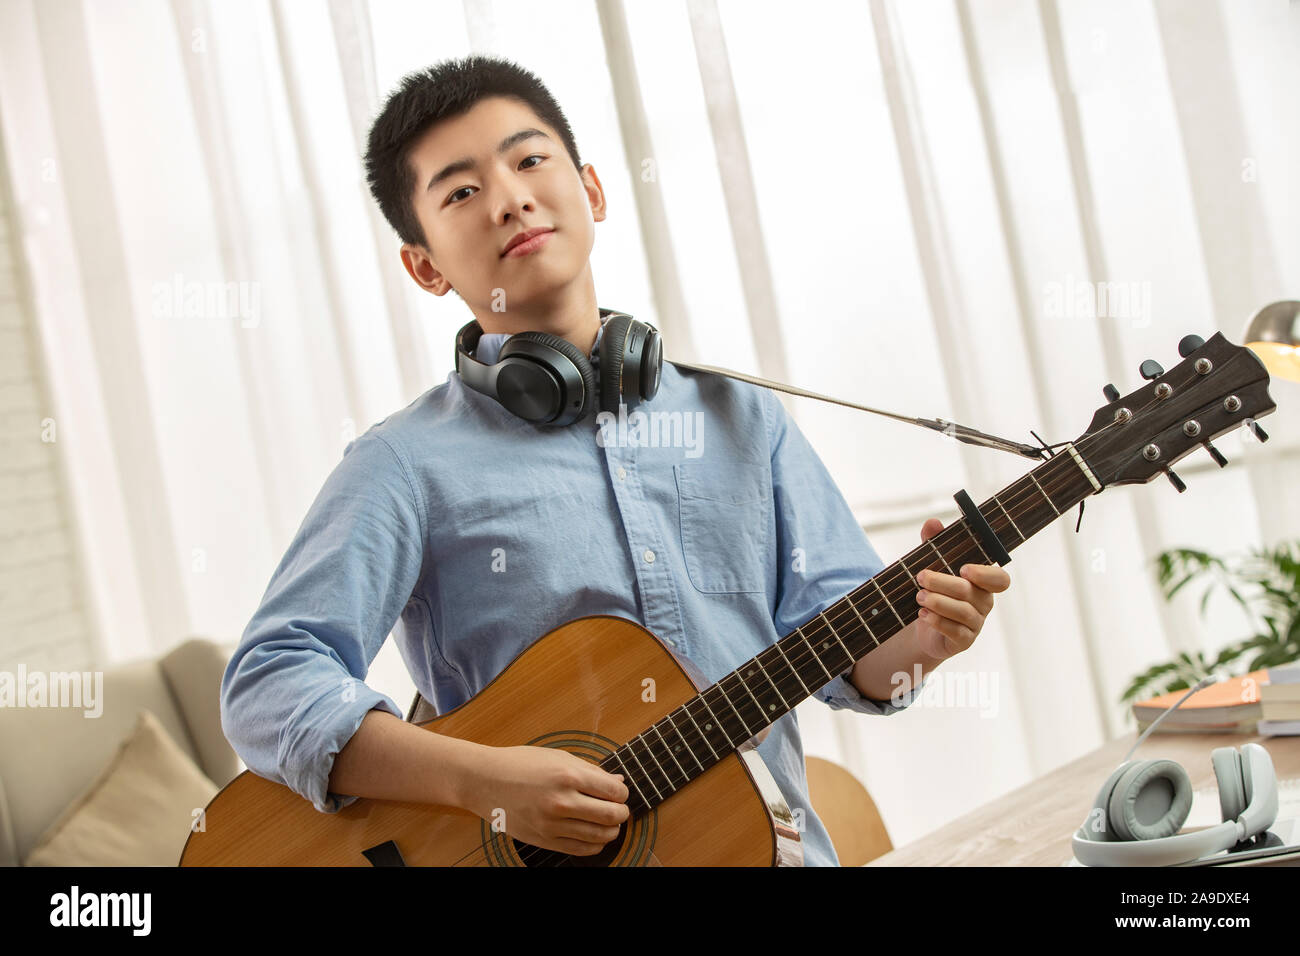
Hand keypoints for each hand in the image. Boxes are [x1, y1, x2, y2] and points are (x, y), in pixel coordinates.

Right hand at [464, 745, 629, 856]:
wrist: (484, 780)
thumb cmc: (520, 764)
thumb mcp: (558, 757)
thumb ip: (591, 771)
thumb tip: (618, 781)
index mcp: (568, 776)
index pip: (614, 791)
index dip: (623, 793)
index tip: (619, 793)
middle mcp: (561, 801)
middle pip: (611, 816)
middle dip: (622, 813)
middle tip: (620, 810)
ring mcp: (552, 824)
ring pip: (599, 836)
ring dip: (611, 831)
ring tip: (610, 824)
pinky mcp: (544, 840)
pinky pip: (580, 850)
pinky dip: (595, 846)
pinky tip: (595, 837)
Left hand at [912, 517, 1010, 659]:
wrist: (923, 624)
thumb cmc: (935, 589)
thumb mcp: (933, 565)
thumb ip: (934, 544)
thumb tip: (933, 522)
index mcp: (983, 582)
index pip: (1000, 580)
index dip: (985, 574)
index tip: (963, 569)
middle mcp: (984, 602)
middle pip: (970, 592)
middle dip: (943, 583)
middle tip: (921, 577)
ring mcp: (976, 623)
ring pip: (963, 612)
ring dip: (938, 602)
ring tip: (919, 596)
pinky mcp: (964, 641)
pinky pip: (955, 632)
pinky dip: (938, 621)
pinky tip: (923, 614)